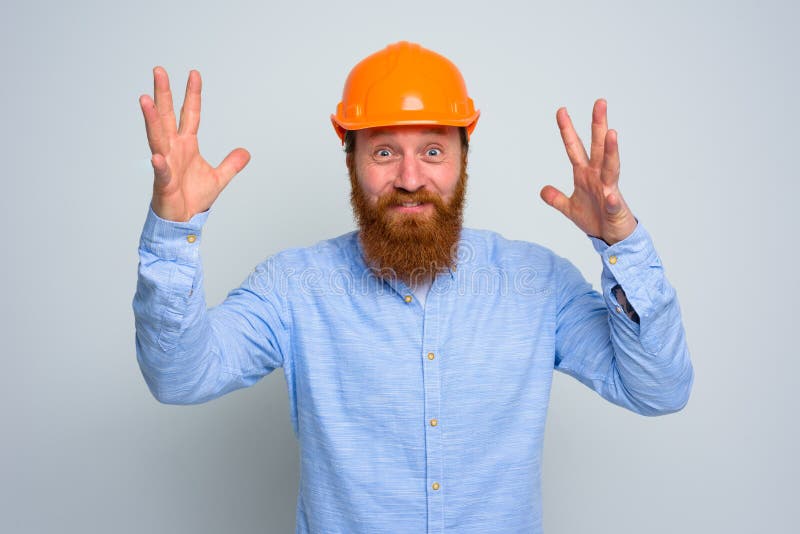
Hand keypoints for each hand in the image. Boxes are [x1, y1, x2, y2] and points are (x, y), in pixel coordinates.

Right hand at [139, 67, 249, 221]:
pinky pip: (161, 172)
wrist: (183, 220)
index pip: (190, 114)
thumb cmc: (193, 197)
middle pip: (167, 117)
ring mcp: (166, 164)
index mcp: (187, 145)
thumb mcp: (219, 178)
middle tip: (159, 71)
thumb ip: (231, 164)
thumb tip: (246, 152)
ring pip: (157, 137)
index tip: (194, 74)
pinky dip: (159, 165)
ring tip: (145, 99)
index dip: (192, 95)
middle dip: (163, 94)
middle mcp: (173, 149)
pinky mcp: (163, 183)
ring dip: (151, 119)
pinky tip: (157, 157)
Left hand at [540, 99, 635, 244]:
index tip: (561, 111)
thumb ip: (556, 198)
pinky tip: (612, 195)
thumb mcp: (570, 208)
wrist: (612, 238)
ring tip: (612, 133)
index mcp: (585, 175)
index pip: (574, 148)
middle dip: (598, 125)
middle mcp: (598, 177)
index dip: (567, 130)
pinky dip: (613, 200)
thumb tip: (542, 190)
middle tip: (600, 102)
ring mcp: (609, 191)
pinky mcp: (616, 209)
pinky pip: (614, 203)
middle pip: (598, 147)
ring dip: (612, 151)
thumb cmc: (596, 218)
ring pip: (611, 167)